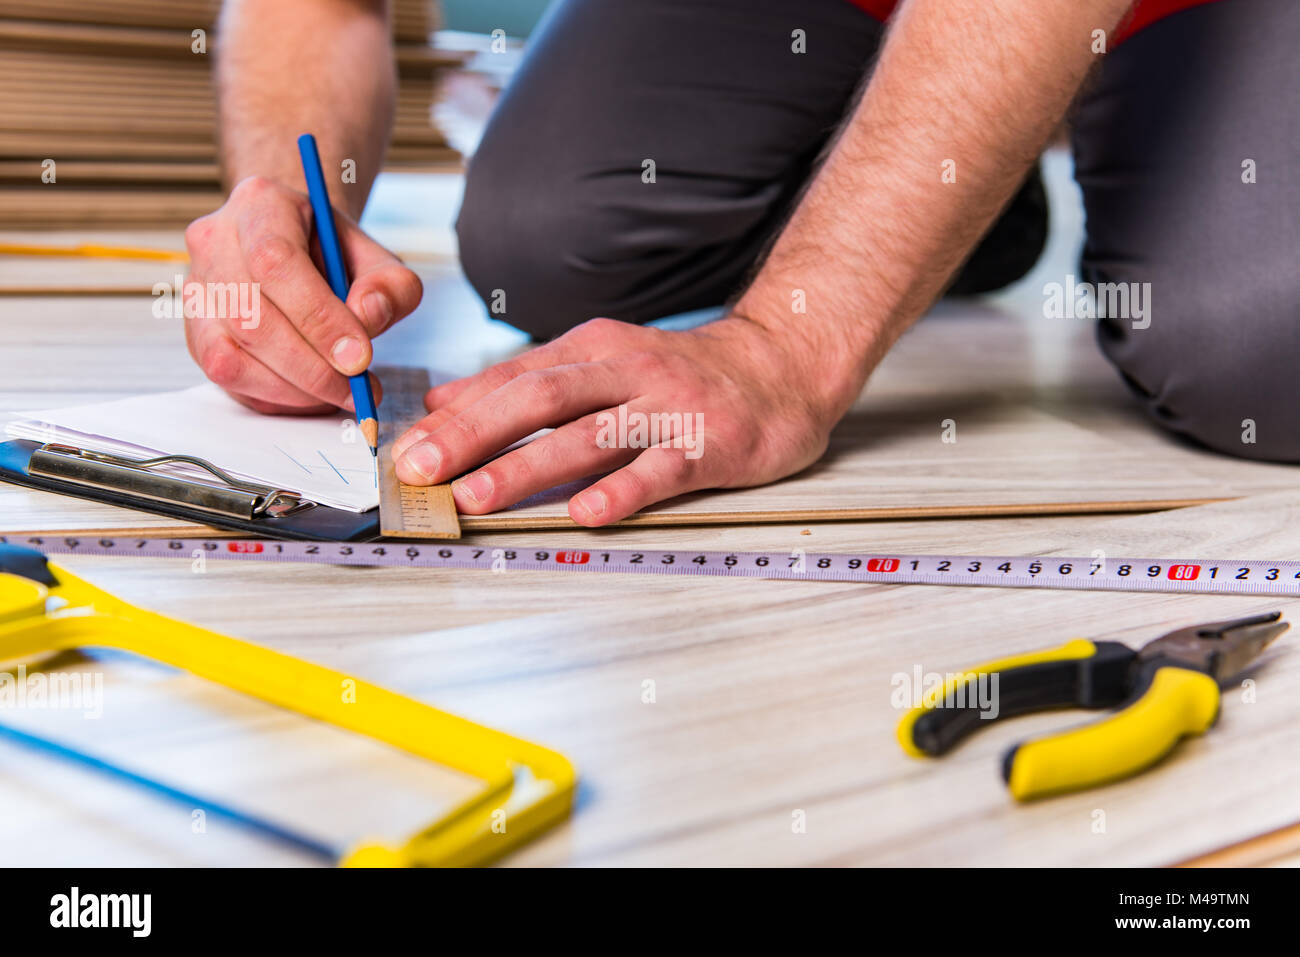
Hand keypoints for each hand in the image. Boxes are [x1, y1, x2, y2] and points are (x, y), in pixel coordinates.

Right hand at [183, 175, 422, 413]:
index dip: (318, 318)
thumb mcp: (379, 260)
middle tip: (358, 389)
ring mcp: (196, 288)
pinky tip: (310, 394)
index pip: (275, 262)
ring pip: (229, 353)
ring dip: (292, 388)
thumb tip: (367, 317)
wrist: (299, 251)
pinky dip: (272, 395)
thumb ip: (390, 286)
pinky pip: (224, 375)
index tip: (360, 358)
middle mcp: (215, 241)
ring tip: (340, 392)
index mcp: (261, 205)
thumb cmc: (337, 256)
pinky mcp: (195, 331)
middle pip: (251, 316)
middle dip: (311, 366)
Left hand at [391, 315, 864, 525]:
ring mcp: (668, 408)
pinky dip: (622, 490)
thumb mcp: (600, 360)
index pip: (513, 379)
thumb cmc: (683, 373)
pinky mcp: (710, 444)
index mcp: (593, 351)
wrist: (783, 365)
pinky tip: (587, 511)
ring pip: (589, 435)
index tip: (405, 446)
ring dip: (529, 466)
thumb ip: (525, 381)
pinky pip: (660, 469)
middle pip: (539, 400)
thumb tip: (442, 402)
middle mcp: (625, 372)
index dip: (456, 413)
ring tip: (478, 496)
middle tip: (421, 467)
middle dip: (474, 434)